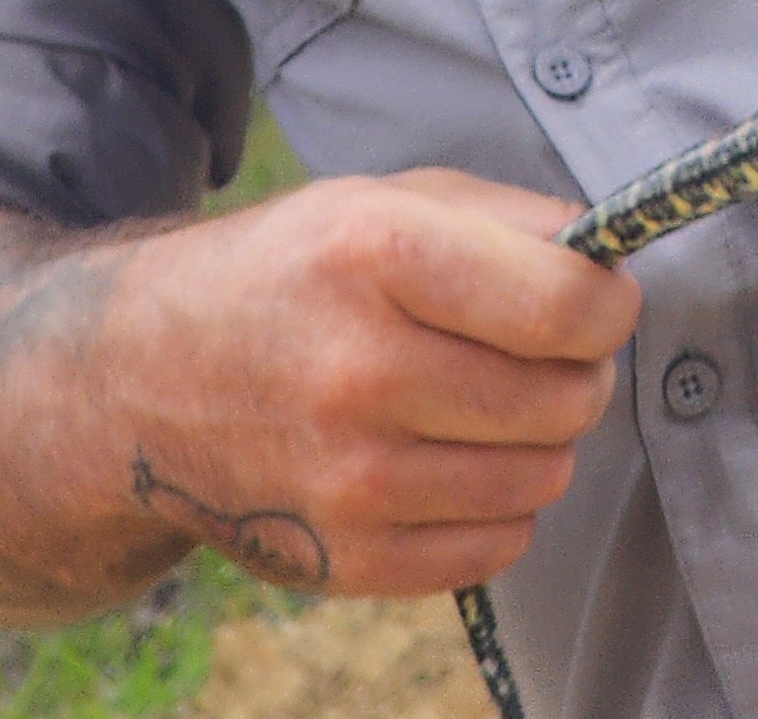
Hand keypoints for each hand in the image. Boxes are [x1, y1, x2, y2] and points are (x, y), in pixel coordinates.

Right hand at [109, 169, 640, 596]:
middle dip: (581, 372)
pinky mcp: (341, 558)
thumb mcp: (391, 199)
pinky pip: (494, 547)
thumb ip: (515, 220)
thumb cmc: (295, 272)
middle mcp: (359, 370)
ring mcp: (347, 478)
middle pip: (562, 398)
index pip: (561, 306)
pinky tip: (455, 459)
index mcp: (378, 255)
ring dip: (542, 441)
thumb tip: (612, 264)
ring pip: (540, 477)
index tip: (603, 299)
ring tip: (491, 403)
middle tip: (545, 353)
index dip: (610, 305)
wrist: (144, 377)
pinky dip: (501, 506)